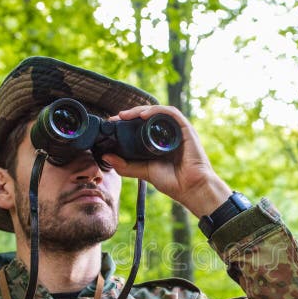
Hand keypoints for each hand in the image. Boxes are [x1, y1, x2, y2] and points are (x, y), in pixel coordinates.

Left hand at [101, 106, 231, 216]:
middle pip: (149, 116)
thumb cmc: (173, 181)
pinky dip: (156, 111)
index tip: (112, 124)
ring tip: (126, 115)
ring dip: (141, 110)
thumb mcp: (144, 171)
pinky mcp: (186, 129)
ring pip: (158, 112)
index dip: (127, 122)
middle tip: (116, 118)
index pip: (142, 125)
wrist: (191, 188)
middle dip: (131, 114)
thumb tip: (106, 157)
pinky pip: (170, 113)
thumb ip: (126, 166)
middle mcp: (168, 133)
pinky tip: (143, 115)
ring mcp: (177, 130)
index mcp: (159, 142)